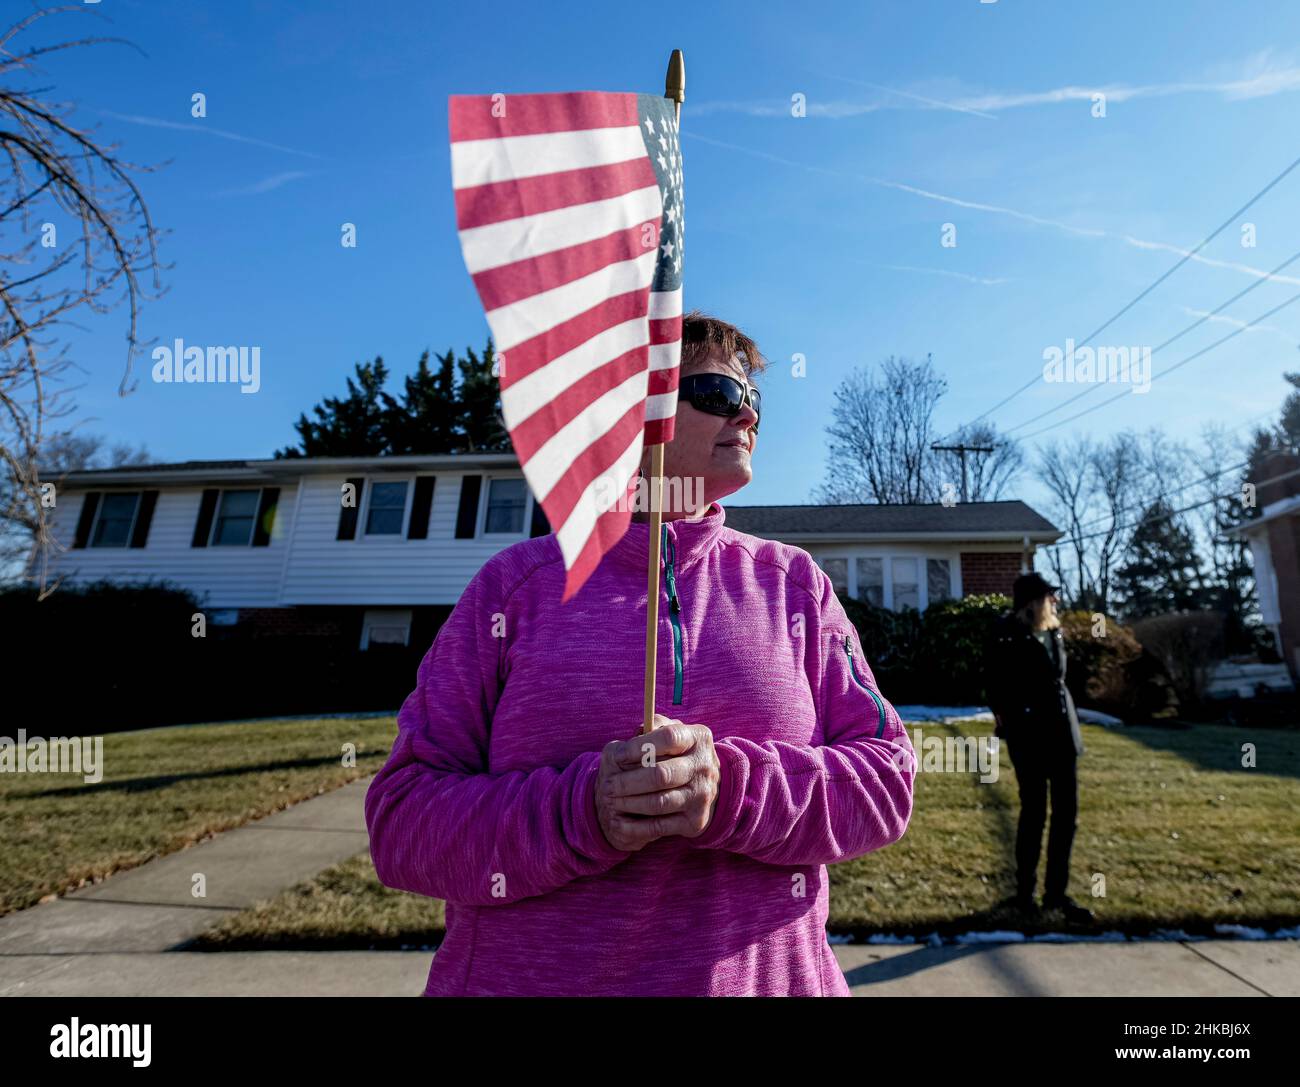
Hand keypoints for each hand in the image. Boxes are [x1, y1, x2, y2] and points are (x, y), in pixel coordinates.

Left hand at [596, 714, 720, 847]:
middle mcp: (704, 766)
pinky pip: (660, 825)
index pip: (668, 737)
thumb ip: (652, 726)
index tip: (618, 756)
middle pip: (661, 774)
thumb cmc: (676, 753)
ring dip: (630, 803)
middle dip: (628, 782)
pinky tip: (620, 821)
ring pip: (659, 802)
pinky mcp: (696, 820)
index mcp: (698, 738)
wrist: (704, 785)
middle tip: (608, 786)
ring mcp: (702, 795)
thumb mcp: (670, 732)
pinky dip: (636, 825)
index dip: (638, 747)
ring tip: (611, 801)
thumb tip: (636, 733)